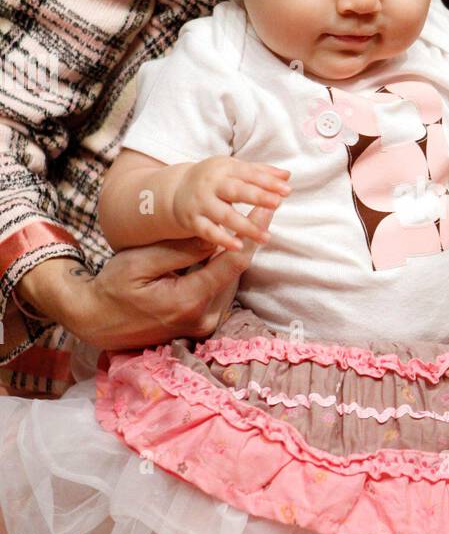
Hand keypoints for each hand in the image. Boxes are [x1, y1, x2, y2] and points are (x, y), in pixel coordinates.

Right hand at [71, 204, 276, 349]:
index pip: (234, 263)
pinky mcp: (201, 326)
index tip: (266, 208)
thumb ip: (181, 250)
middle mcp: (203, 318)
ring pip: (230, 282)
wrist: (97, 322)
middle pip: (236, 273)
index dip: (254, 233)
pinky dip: (224, 270)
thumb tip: (218, 234)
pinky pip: (220, 292)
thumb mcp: (140, 262)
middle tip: (261, 207)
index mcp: (188, 302)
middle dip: (249, 240)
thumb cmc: (113, 288)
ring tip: (249, 223)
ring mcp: (203, 326)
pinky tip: (225, 248)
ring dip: (237, 254)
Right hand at [171, 156, 290, 251]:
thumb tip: (287, 176)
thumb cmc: (214, 180)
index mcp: (225, 169)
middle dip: (257, 196)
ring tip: (265, 237)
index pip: (249, 174)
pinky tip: (238, 246)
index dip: (268, 181)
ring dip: (245, 226)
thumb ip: (260, 173)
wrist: (175, 191)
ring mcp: (201, 203)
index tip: (287, 189)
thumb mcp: (233, 170)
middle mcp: (212, 184)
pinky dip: (222, 239)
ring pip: (225, 215)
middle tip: (277, 203)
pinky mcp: (193, 221)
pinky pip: (209, 231)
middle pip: (236, 190)